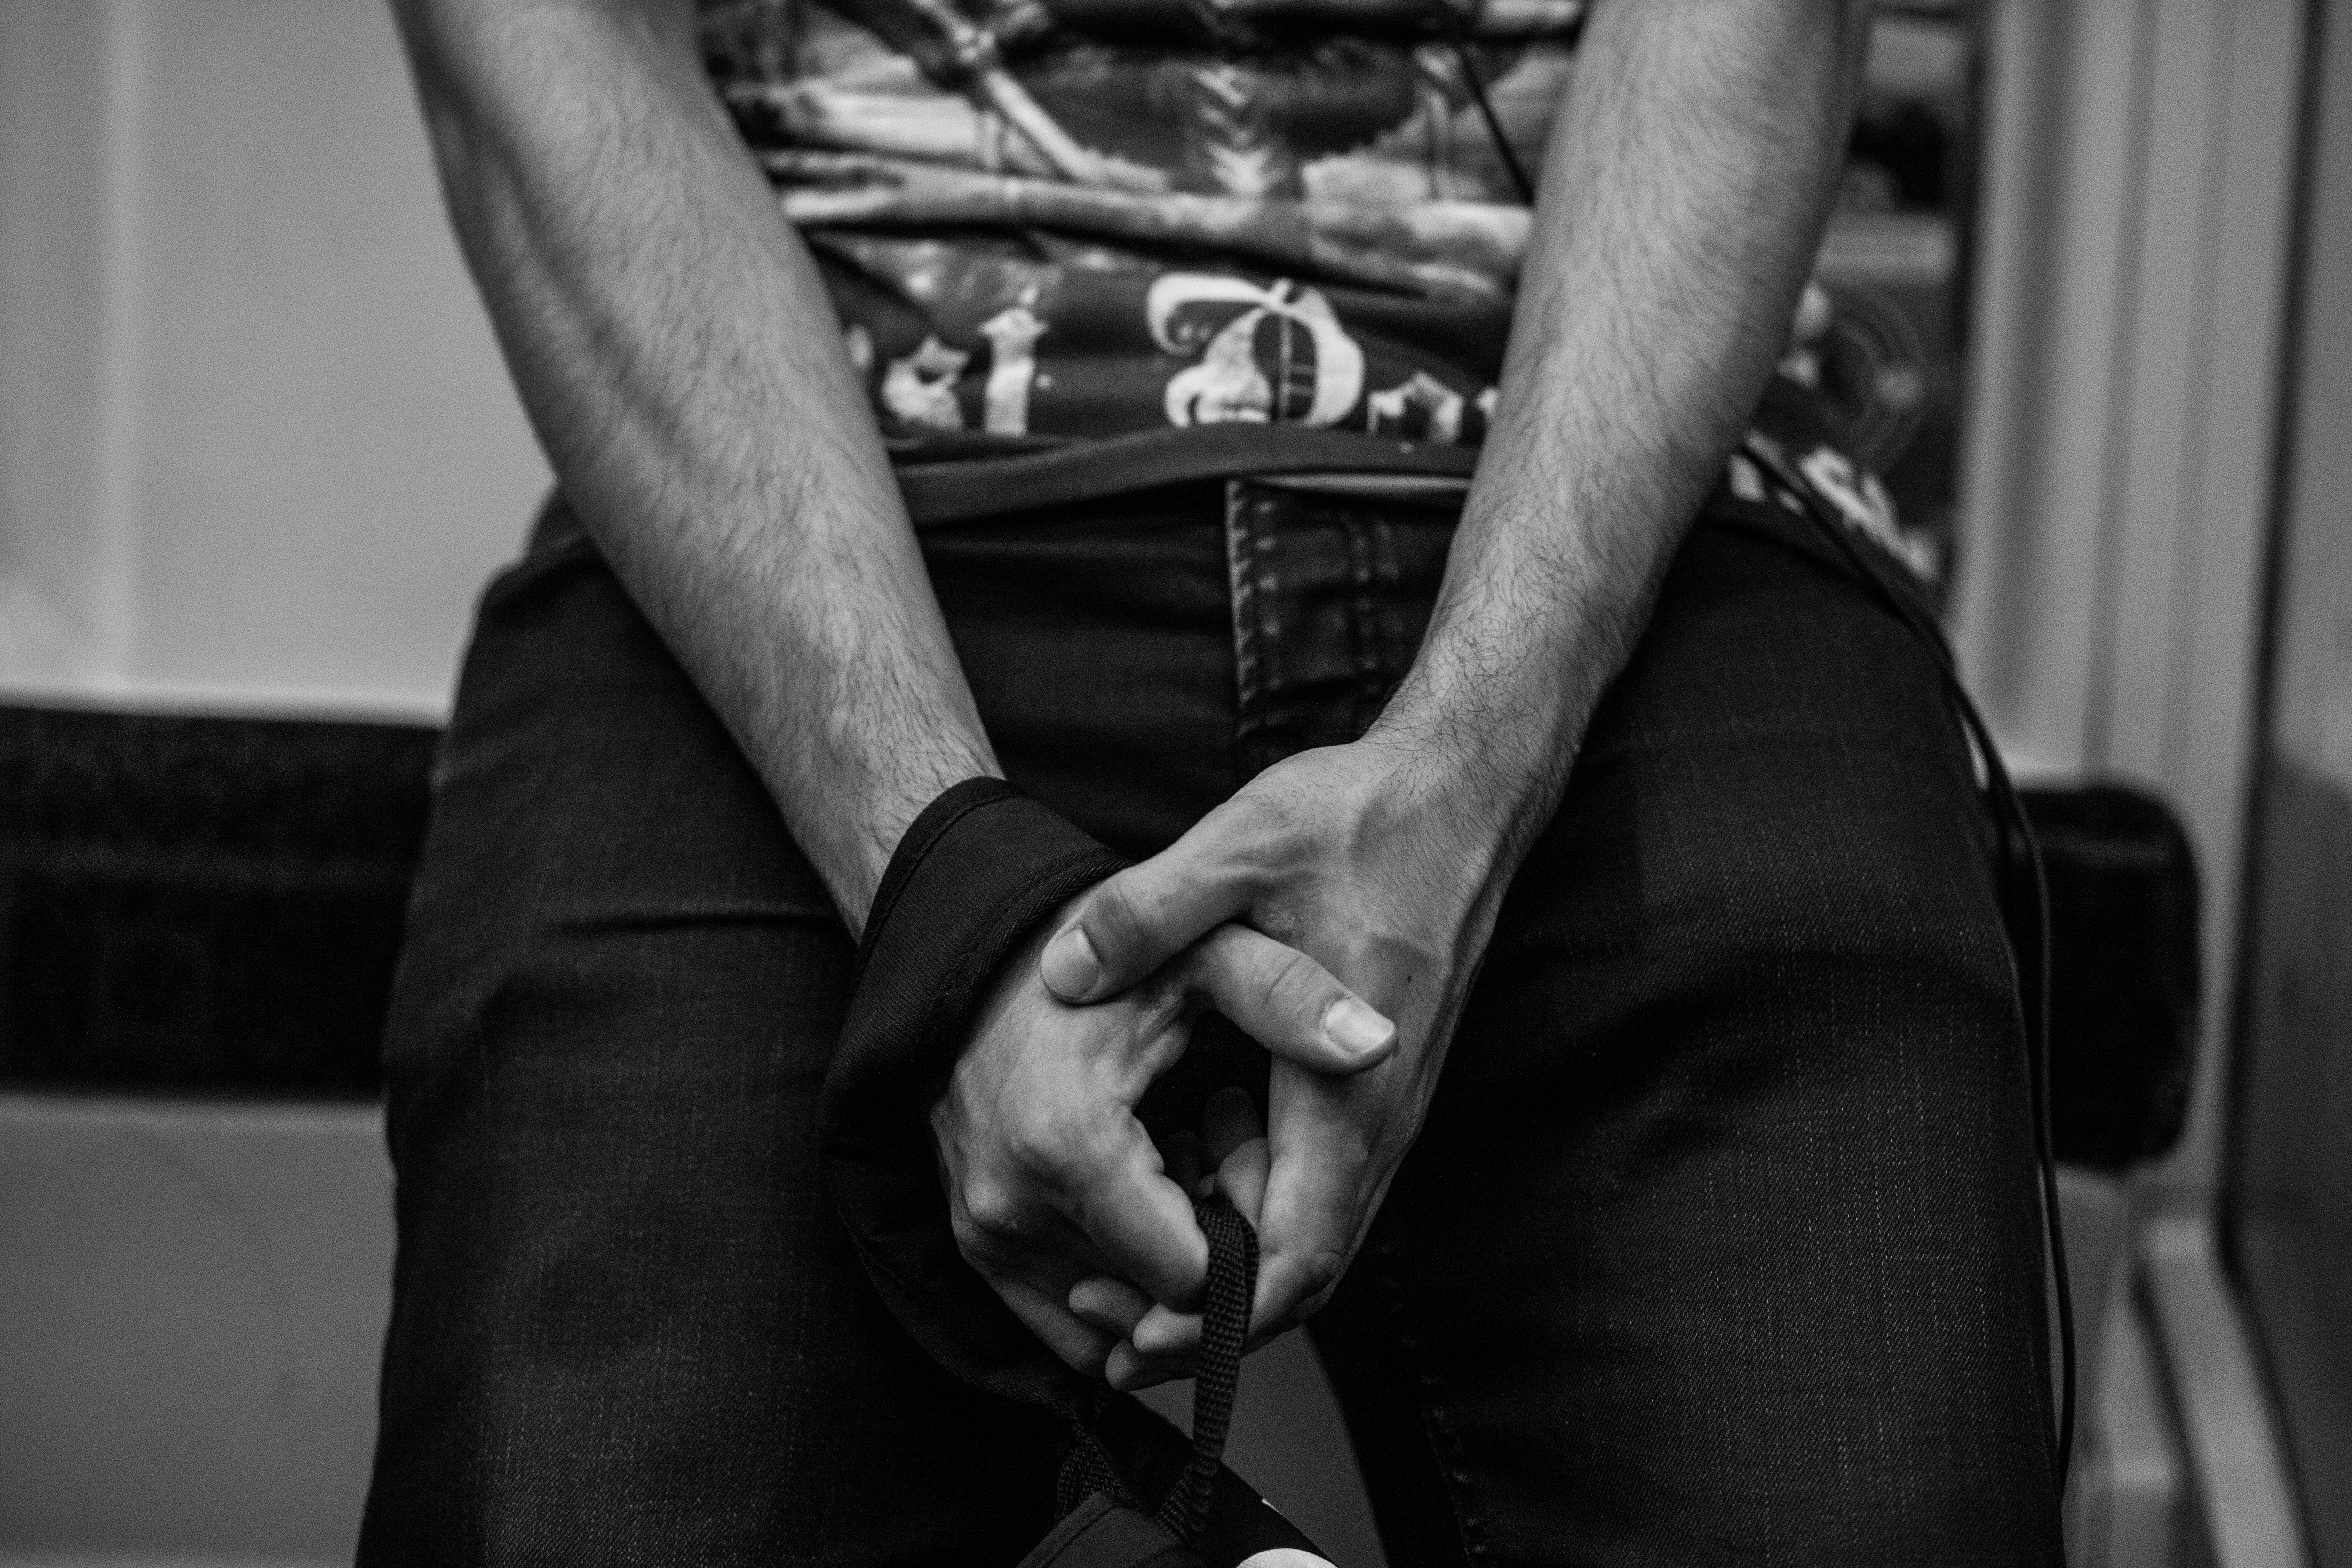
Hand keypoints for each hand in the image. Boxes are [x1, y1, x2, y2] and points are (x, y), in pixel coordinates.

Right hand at [930, 905, 1396, 1376]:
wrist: (995, 956)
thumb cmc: (1114, 962)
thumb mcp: (1208, 956)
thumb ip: (1288, 995)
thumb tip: (1375, 1044)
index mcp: (1069, 1147)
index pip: (1195, 1281)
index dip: (1245, 1231)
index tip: (1245, 1154)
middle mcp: (1011, 1210)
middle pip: (1158, 1307)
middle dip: (1210, 1250)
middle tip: (1214, 1148)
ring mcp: (985, 1237)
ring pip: (1117, 1322)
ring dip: (1165, 1266)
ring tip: (1177, 1161)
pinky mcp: (978, 1247)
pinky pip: (1072, 1317)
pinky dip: (1119, 1274)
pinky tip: (1139, 1190)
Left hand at [1042, 736, 1524, 1385]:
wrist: (1460, 793)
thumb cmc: (1361, 815)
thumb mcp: (1243, 842)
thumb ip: (1149, 910)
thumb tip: (1063, 972)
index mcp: (1349, 1080)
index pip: (1297, 1254)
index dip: (1214, 1314)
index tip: (1131, 1331)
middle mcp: (1384, 1115)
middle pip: (1308, 1271)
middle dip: (1209, 1310)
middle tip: (1109, 1314)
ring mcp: (1389, 1107)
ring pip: (1316, 1233)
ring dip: (1229, 1255)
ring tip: (1133, 1243)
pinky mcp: (1379, 1087)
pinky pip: (1321, 1185)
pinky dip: (1255, 1201)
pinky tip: (1194, 1152)